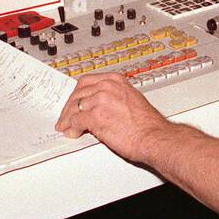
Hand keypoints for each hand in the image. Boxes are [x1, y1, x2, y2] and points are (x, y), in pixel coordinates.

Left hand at [55, 72, 169, 163]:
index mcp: (116, 81)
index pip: (87, 82)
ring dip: (68, 119)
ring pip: (74, 107)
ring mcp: (100, 100)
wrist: (153, 137)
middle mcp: (107, 87)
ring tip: (66, 127)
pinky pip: (76, 121)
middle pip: (78, 94)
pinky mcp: (95, 116)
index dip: (77, 94)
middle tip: (65, 116)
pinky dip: (72, 128)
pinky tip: (72, 133)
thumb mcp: (131, 100)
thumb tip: (101, 106)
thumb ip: (114, 98)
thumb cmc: (147, 124)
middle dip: (69, 107)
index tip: (73, 101)